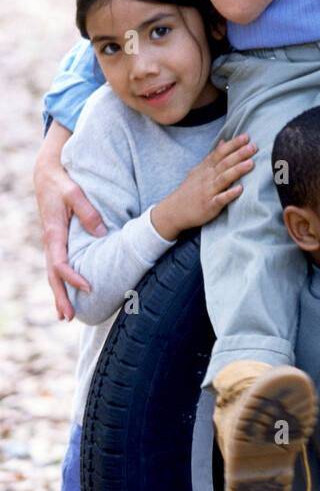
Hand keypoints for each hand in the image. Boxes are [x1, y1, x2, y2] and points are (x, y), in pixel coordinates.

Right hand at [34, 128, 106, 319]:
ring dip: (59, 294)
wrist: (48, 173)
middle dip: (60, 297)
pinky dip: (61, 281)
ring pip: (53, 273)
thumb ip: (87, 211)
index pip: (60, 263)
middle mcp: (50, 241)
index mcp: (53, 232)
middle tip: (68, 317)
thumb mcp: (74, 192)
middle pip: (52, 275)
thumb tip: (101, 233)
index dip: (73, 277)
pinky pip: (57, 265)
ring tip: (65, 315)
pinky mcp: (57, 240)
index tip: (88, 287)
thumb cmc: (62, 181)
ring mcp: (52, 242)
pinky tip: (68, 293)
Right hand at [152, 135, 256, 240]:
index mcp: (206, 168)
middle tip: (254, 146)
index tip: (246, 136)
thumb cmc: (190, 190)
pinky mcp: (209, 205)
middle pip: (225, 163)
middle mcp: (207, 177)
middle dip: (239, 154)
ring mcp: (208, 191)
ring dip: (237, 170)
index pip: (220, 152)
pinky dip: (230, 194)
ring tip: (251, 163)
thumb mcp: (199, 170)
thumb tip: (224, 141)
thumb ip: (212, 156)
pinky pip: (220, 199)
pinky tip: (240, 189)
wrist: (174, 211)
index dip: (233, 144)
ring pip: (224, 178)